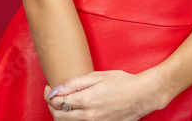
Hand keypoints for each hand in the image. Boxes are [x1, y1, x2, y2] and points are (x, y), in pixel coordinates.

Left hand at [43, 69, 167, 119]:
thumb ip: (74, 83)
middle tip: (53, 94)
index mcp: (86, 101)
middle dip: (51, 105)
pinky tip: (75, 110)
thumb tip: (57, 88)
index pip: (56, 102)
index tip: (50, 87)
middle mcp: (89, 116)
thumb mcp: (96, 76)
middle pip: (58, 116)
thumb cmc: (121, 82)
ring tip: (63, 101)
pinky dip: (72, 119)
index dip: (49, 94)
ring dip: (60, 113)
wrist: (142, 95)